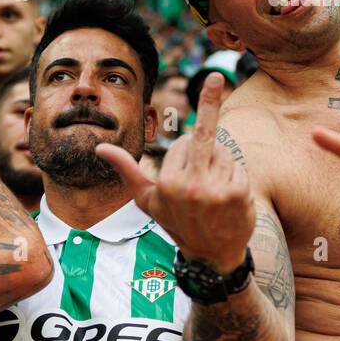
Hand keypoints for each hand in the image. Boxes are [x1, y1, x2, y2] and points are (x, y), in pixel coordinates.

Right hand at [97, 72, 252, 273]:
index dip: (188, 148)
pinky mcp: (238, 193)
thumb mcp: (147, 200)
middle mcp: (191, 186)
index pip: (184, 141)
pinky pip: (239, 165)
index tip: (188, 164)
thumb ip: (126, 170)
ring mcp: (215, 189)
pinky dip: (237, 174)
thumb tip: (99, 148)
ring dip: (222, 161)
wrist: (211, 256)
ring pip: (224, 150)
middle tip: (217, 84)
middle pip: (205, 133)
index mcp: (167, 183)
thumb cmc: (176, 222)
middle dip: (211, 102)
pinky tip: (229, 195)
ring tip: (214, 187)